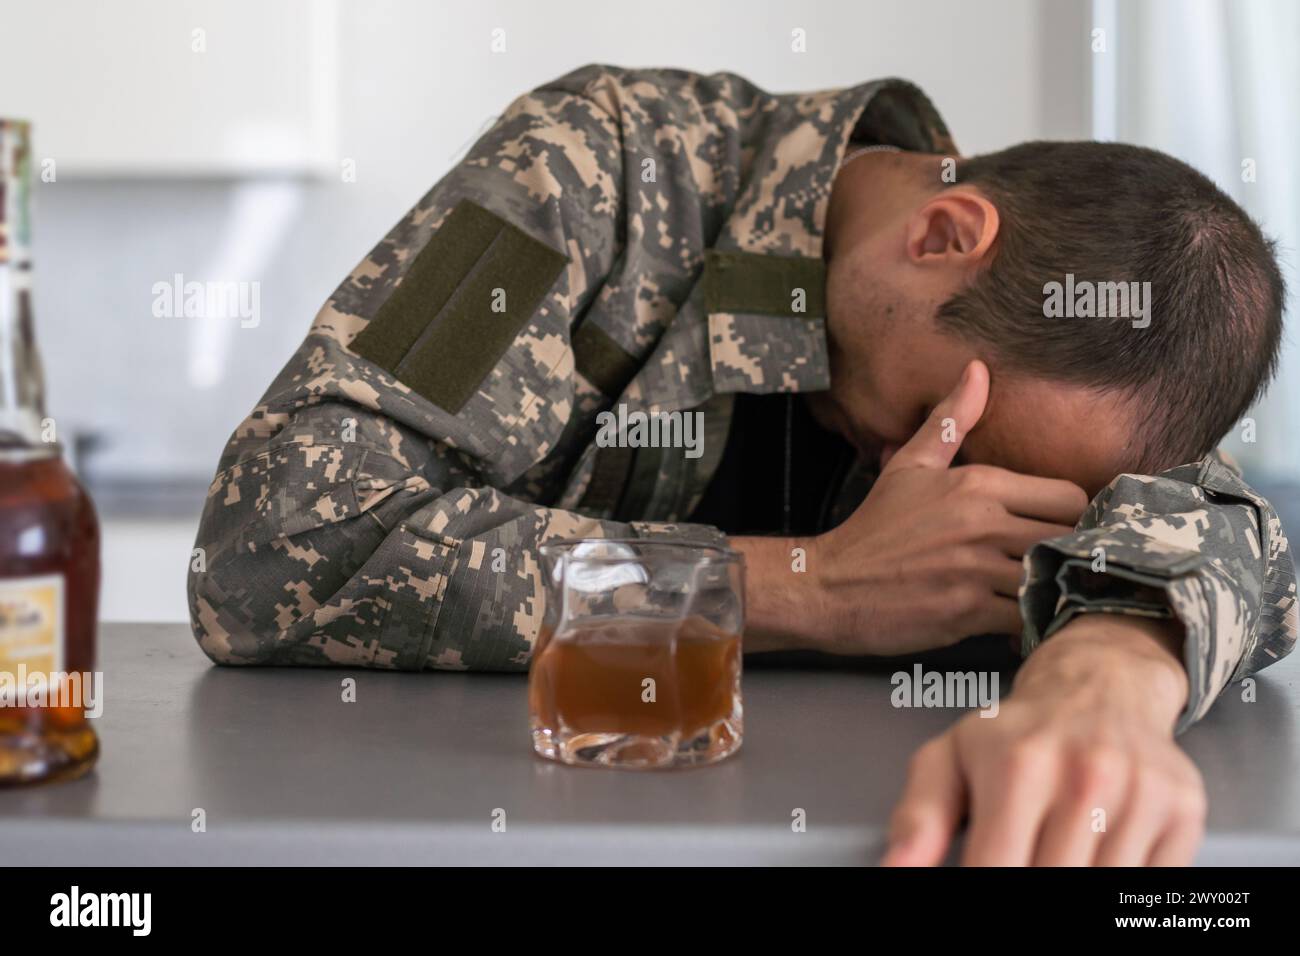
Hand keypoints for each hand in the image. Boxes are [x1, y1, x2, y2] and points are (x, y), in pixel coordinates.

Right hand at [805, 360, 1087, 653]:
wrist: (828, 584)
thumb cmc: (874, 528)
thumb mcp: (910, 466)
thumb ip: (951, 419)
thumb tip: (978, 370)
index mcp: (977, 483)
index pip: (1069, 495)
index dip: (1072, 515)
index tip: (1057, 529)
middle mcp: (981, 522)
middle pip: (1071, 537)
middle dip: (1068, 553)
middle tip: (1056, 563)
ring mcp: (974, 569)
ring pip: (1052, 577)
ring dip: (1052, 588)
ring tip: (1042, 591)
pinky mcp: (966, 612)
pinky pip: (1026, 618)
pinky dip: (1030, 623)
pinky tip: (1017, 618)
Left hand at [882, 615, 1204, 865]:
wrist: (1100, 684)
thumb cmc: (1017, 732)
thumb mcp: (950, 759)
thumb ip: (919, 818)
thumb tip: (896, 870)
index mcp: (1018, 767)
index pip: (996, 872)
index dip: (983, 895)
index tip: (981, 890)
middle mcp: (1085, 777)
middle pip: (1054, 885)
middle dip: (1029, 894)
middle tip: (1021, 861)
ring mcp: (1141, 795)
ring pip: (1105, 891)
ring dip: (1077, 885)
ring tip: (1052, 853)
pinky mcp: (1183, 810)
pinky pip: (1151, 886)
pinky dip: (1120, 886)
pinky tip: (1095, 855)